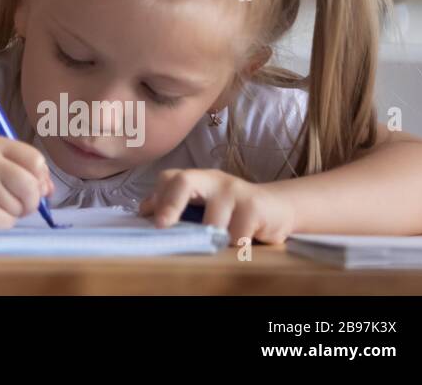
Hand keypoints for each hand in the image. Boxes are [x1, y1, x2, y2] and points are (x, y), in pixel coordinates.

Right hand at [0, 139, 52, 228]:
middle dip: (30, 201)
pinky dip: (2, 223)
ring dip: (12, 212)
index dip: (40, 178)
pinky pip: (7, 222)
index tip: (29, 184)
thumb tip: (49, 190)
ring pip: (20, 207)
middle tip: (15, 202)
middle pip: (32, 186)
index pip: (36, 160)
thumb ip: (26, 170)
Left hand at [139, 169, 295, 243]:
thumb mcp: (205, 205)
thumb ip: (177, 205)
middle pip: (185, 181)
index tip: (146, 216)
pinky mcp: (255, 206)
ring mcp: (235, 190)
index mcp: (198, 179)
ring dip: (213, 238)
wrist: (277, 208)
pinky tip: (244, 240)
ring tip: (222, 241)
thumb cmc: (233, 210)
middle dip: (170, 203)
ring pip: (212, 221)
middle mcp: (214, 179)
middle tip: (163, 225)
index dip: (157, 196)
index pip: (170, 177)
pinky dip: (236, 244)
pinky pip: (237, 234)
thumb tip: (144, 211)